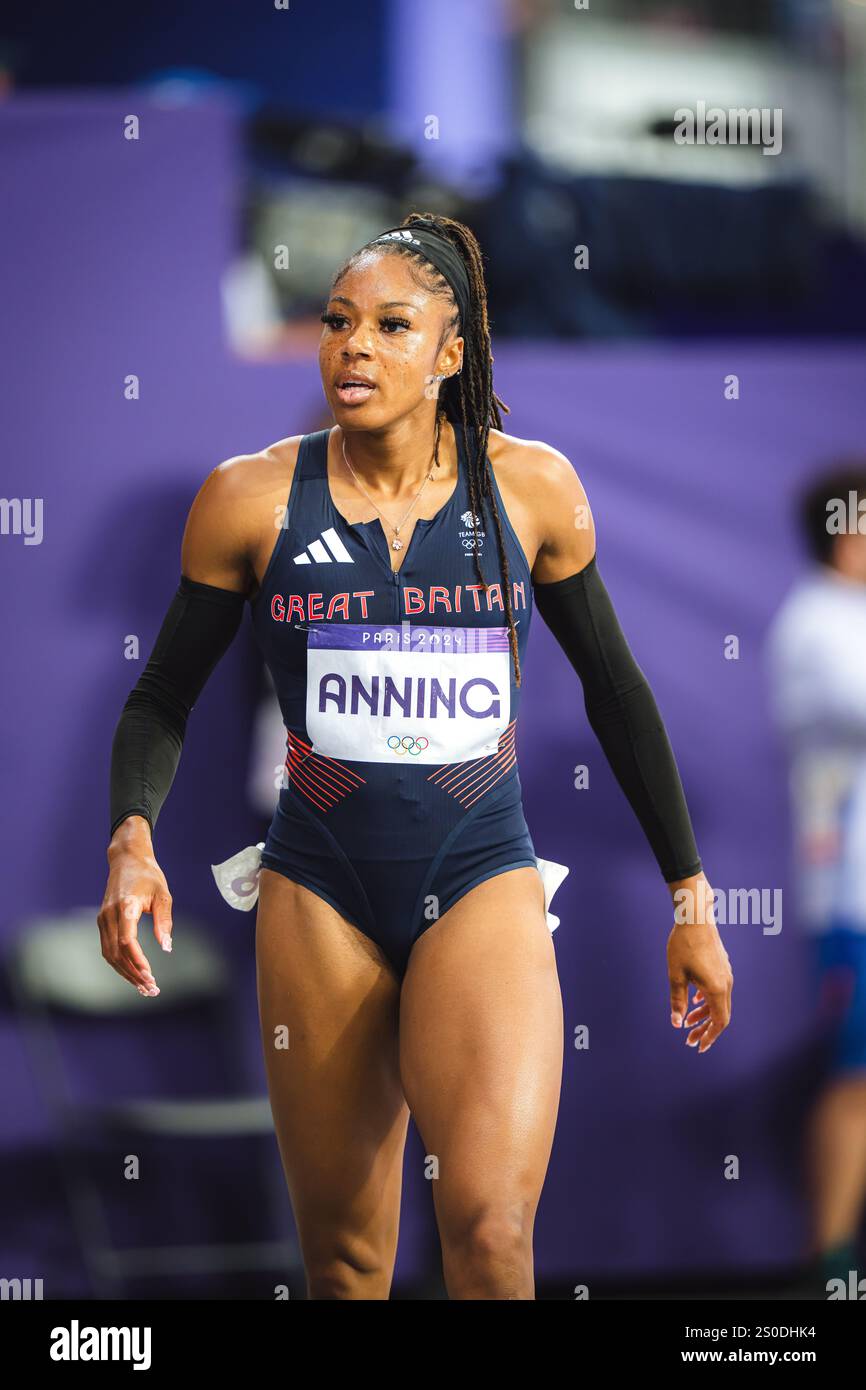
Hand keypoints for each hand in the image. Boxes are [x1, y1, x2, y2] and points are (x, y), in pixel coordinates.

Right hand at [99, 817, 172, 994]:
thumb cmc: (149, 876)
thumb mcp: (163, 895)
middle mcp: (109, 914)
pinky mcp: (102, 921)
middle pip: (116, 953)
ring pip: (109, 955)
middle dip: (132, 974)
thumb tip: (167, 947)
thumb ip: (164, 921)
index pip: (126, 941)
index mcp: (125, 907)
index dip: (137, 960)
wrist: (127, 860)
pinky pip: (107, 948)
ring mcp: (102, 919)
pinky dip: (119, 964)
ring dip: (125, 973)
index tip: (150, 974)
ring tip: (143, 987)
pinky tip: (133, 974)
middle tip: (151, 989)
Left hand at [666, 874, 731, 1052]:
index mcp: (716, 989)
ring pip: (718, 1002)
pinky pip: (717, 990)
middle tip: (689, 1041)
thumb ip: (677, 1001)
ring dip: (704, 1015)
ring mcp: (726, 974)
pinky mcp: (722, 967)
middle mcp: (726, 984)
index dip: (709, 1037)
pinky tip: (694, 1001)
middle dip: (705, 1030)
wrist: (695, 918)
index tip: (698, 1047)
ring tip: (687, 1022)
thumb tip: (677, 1024)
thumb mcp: (676, 975)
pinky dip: (706, 1001)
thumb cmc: (683, 945)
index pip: (719, 1022)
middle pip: (720, 1015)